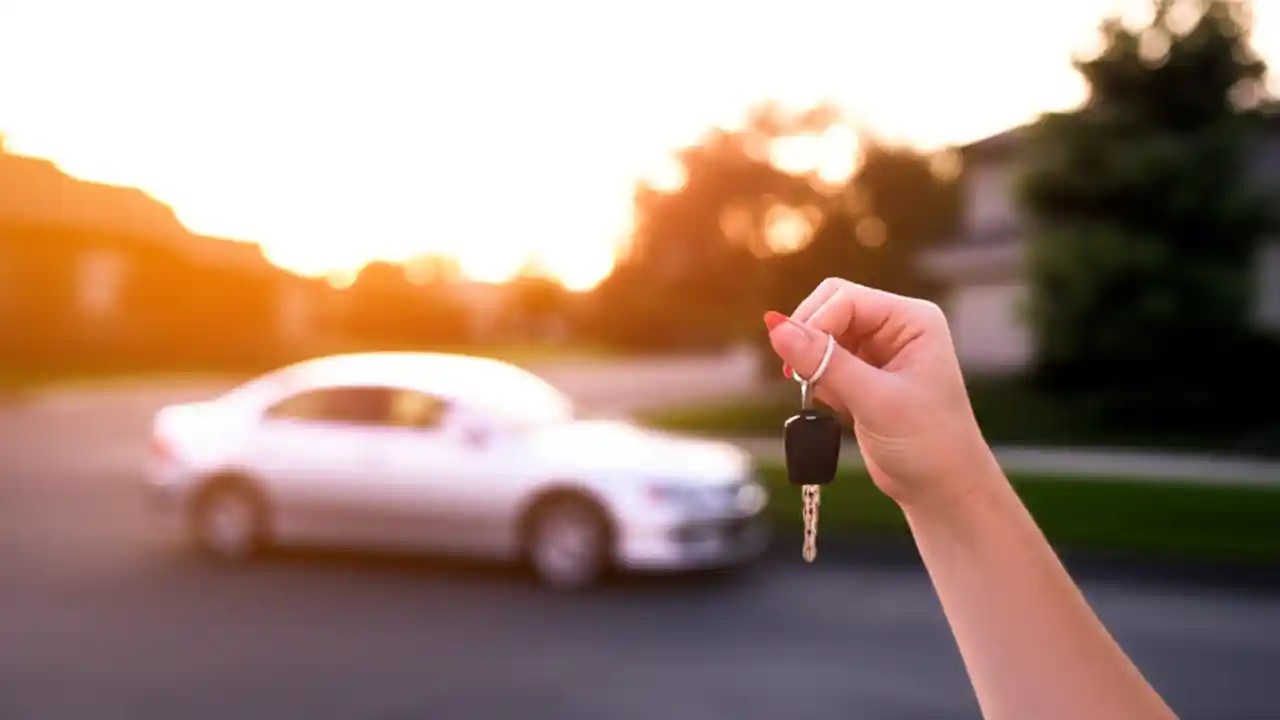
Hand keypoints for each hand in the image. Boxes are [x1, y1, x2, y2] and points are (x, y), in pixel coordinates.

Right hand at [764, 279, 994, 507]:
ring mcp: (879, 351)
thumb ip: (825, 362)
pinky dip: (818, 381)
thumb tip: (776, 327)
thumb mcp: (874, 400)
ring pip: (822, 336)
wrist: (942, 489)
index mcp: (912, 320)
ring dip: (812, 363)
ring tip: (825, 396)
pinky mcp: (864, 376)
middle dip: (809, 338)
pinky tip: (835, 407)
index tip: (797, 364)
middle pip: (830, 308)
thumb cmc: (928, 444)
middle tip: (798, 375)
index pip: (845, 299)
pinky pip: (824, 362)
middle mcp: (896, 328)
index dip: (815, 323)